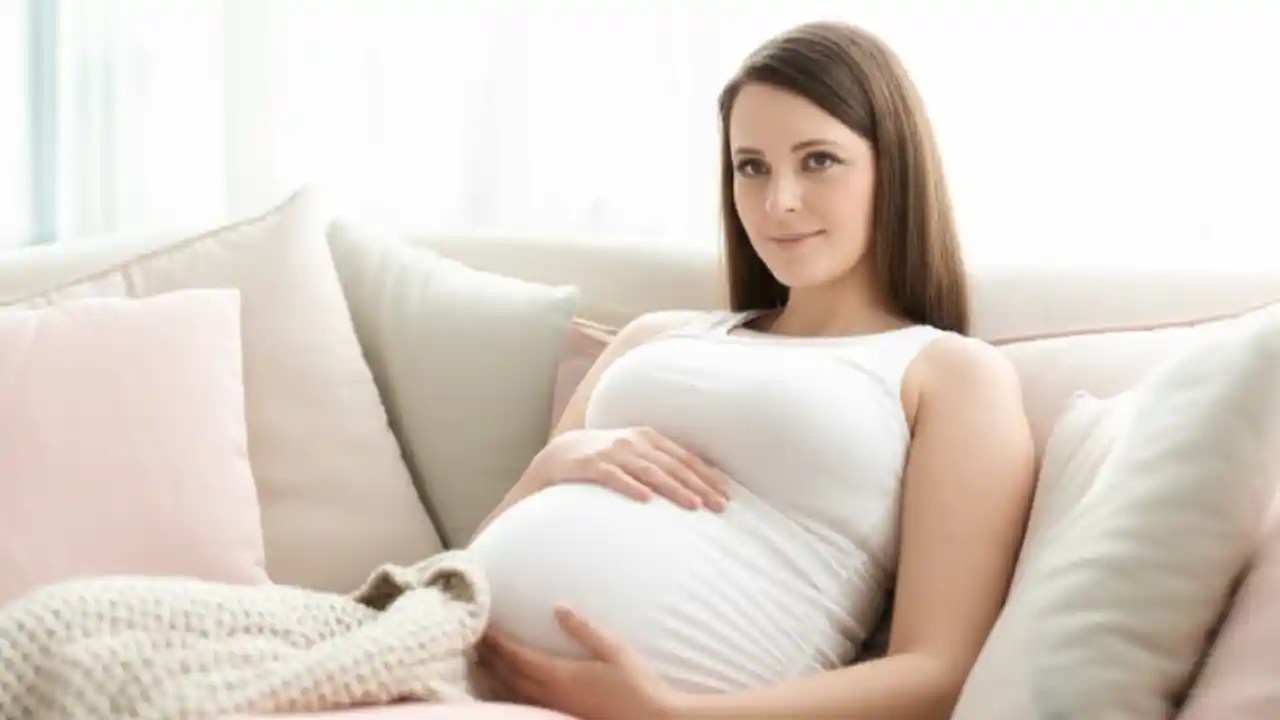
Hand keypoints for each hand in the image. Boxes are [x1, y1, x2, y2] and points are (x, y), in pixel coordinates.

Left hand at [479, 606, 683, 719]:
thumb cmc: (637, 684)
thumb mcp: (614, 649)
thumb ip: (583, 629)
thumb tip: (558, 607)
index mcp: (560, 675)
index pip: (517, 657)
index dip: (497, 642)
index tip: (482, 626)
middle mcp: (550, 695)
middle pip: (508, 676)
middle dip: (489, 657)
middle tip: (474, 638)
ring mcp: (555, 708)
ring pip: (513, 693)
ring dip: (495, 676)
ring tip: (483, 660)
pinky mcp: (562, 715)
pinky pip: (525, 703)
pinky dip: (509, 691)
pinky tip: (510, 686)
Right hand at [543, 427, 730, 510]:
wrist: (561, 455)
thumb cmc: (606, 458)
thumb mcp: (636, 453)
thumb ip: (661, 463)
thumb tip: (698, 484)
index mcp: (649, 437)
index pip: (685, 457)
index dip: (707, 475)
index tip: (727, 494)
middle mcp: (634, 441)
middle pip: (673, 465)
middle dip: (699, 485)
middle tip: (719, 505)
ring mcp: (613, 452)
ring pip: (650, 471)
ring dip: (674, 488)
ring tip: (693, 505)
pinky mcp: (592, 465)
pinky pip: (614, 476)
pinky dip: (631, 486)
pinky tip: (646, 499)